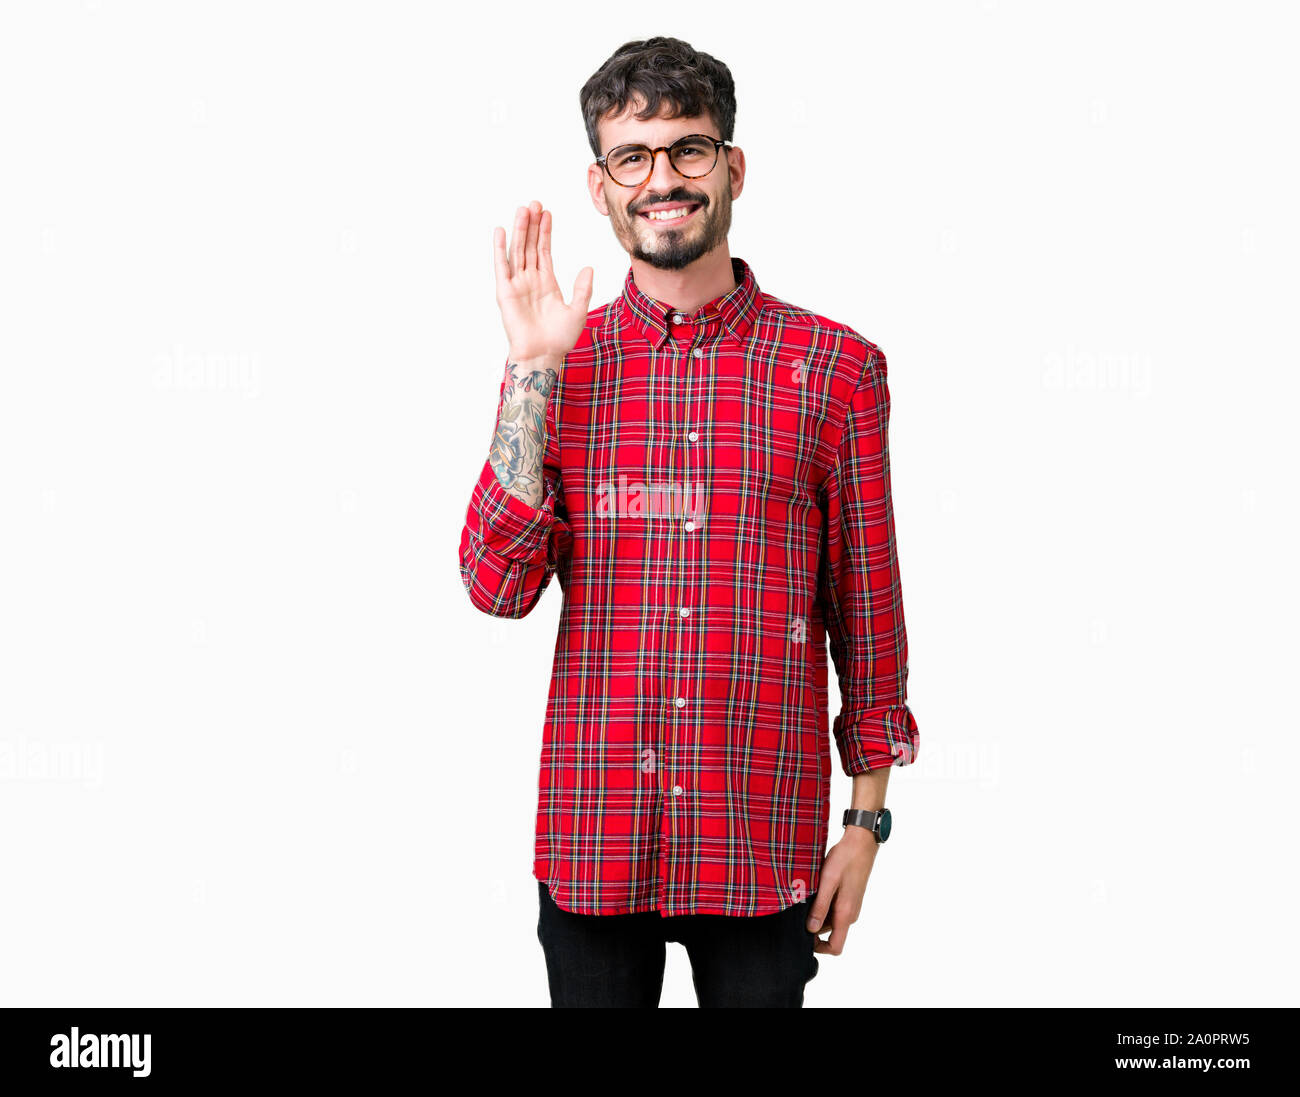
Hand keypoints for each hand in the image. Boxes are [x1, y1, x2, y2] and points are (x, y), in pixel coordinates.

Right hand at [493, 200, 593, 362]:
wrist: (543, 355)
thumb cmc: (560, 339)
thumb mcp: (578, 310)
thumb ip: (582, 289)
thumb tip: (588, 268)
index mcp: (546, 283)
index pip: (544, 250)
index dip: (545, 231)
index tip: (547, 212)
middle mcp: (530, 280)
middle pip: (530, 246)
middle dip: (532, 224)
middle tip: (534, 202)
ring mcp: (517, 285)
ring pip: (518, 251)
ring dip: (520, 230)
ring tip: (523, 209)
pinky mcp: (505, 292)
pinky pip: (502, 266)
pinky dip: (500, 248)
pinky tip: (501, 231)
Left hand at [806, 826, 878, 954]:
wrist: (861, 843)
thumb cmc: (845, 859)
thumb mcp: (828, 881)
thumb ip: (820, 907)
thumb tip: (811, 929)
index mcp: (845, 914)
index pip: (835, 947)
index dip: (819, 947)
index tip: (804, 934)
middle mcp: (850, 914)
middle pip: (829, 933)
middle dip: (813, 924)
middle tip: (800, 905)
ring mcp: (851, 906)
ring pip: (830, 919)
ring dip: (818, 911)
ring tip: (808, 893)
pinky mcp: (849, 898)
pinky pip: (834, 908)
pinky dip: (823, 903)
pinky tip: (816, 887)